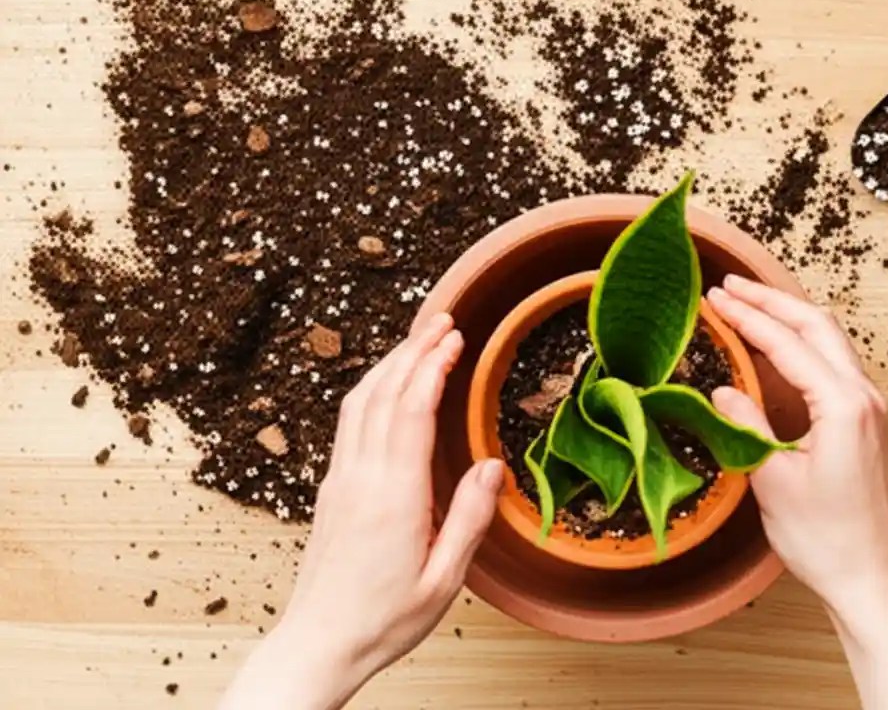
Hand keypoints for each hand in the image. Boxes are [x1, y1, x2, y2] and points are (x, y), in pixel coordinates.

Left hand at [220, 312, 503, 709]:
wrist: (318, 645)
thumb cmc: (383, 620)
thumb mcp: (444, 580)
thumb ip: (469, 519)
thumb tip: (491, 466)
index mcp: (394, 497)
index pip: (412, 411)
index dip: (432, 366)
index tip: (454, 337)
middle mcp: (361, 479)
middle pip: (383, 394)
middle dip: (412, 349)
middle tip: (441, 319)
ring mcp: (341, 482)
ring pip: (359, 404)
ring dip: (388, 364)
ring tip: (418, 340)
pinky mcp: (332, 491)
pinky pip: (349, 424)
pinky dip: (372, 391)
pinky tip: (387, 387)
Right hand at [708, 275, 887, 709]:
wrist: (870, 578)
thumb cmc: (826, 539)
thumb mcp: (772, 481)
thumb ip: (746, 425)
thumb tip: (722, 389)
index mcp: (843, 405)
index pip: (788, 343)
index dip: (748, 317)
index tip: (714, 299)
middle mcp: (863, 397)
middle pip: (816, 325)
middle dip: (771, 300)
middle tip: (729, 286)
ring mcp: (869, 409)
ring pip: (829, 340)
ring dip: (789, 318)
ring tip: (748, 305)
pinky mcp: (866, 423)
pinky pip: (834, 364)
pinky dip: (803, 343)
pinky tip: (777, 347)